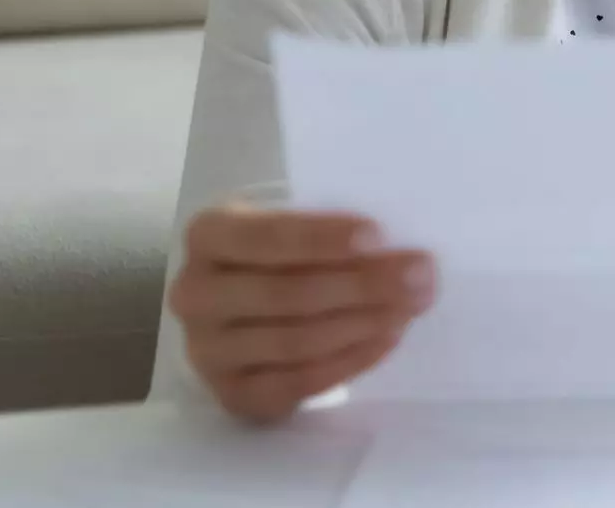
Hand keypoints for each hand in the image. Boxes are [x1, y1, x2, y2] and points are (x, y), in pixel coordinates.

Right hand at [167, 205, 435, 423]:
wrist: (247, 302)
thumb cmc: (282, 250)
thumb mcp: (294, 222)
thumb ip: (332, 230)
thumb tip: (397, 248)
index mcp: (208, 235)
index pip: (265, 236)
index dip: (323, 238)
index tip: (379, 237)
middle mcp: (195, 293)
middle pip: (285, 293)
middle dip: (361, 285)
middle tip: (419, 277)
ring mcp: (207, 349)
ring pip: (294, 341)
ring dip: (362, 324)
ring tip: (410, 307)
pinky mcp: (231, 392)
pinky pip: (296, 382)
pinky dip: (348, 361)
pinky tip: (387, 339)